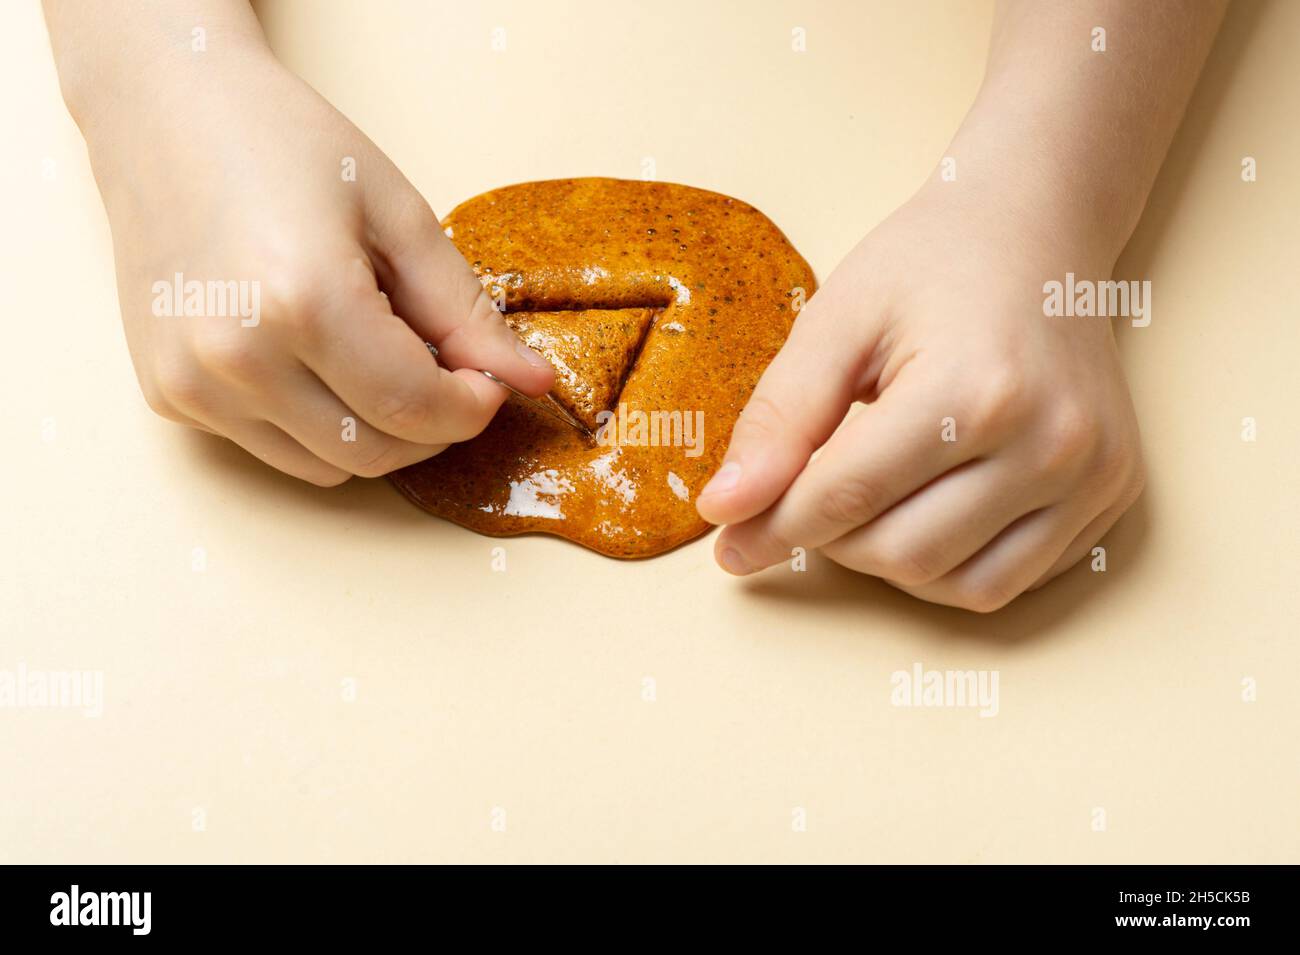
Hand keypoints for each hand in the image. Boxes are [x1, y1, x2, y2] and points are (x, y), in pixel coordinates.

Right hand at [80, 37, 552, 484]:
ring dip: (376, 432)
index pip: (415, 409)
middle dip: (431, 426)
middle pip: (374, 453)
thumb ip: (465, 310)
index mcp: (302, 302)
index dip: (470, 407)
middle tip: (445, 369)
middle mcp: (236, 358)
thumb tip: (533, 381)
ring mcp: (191, 384)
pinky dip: (316, 422)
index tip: (489, 379)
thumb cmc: (282, 143)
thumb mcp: (397, 214)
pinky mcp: (167, 394)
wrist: (162, 111)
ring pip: (327, 466)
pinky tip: (315, 355)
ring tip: (376, 352)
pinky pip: (273, 446)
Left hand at [695, 182, 1144, 610]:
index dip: (774, 527)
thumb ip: (779, 419)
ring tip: (868, 501)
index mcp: (974, 388)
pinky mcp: (1114, 494)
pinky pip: (1013, 581)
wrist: (1039, 230)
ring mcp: (1093, 475)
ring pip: (960, 587)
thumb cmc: (930, 265)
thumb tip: (725, 509)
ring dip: (890, 562)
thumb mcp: (837, 322)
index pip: (847, 496)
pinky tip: (925, 511)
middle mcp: (1050, 441)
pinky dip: (952, 568)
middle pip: (902, 553)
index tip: (729, 543)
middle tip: (808, 497)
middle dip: (833, 541)